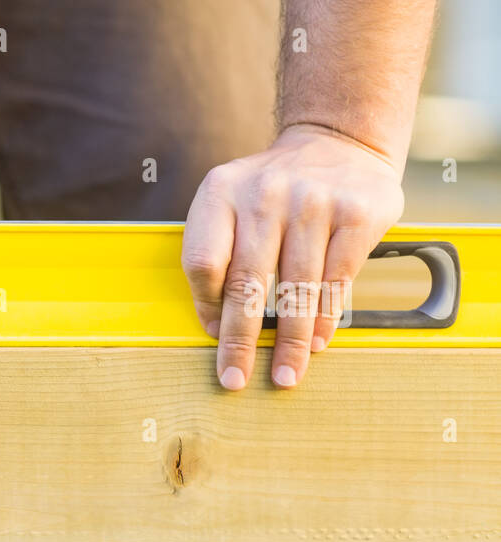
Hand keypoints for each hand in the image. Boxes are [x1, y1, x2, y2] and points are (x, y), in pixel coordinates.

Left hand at [181, 123, 404, 389]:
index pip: (203, 262)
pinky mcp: (356, 213)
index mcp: (221, 192)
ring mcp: (313, 201)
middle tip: (235, 380)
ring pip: (295, 288)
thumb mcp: (231, 204)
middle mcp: (265, 193)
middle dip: (240, 341)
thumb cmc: (272, 192)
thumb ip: (217, 254)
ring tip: (284, 375)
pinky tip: (316, 342)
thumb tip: (216, 326)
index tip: (213, 336)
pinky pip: (336, 279)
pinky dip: (324, 317)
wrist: (338, 141)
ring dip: (288, 341)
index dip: (205, 306)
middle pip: (246, 283)